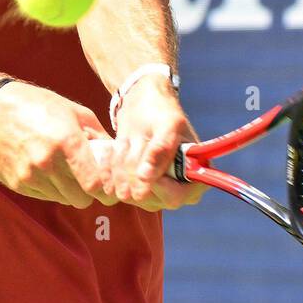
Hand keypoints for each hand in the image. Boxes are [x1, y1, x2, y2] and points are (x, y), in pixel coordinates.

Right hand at [0, 82, 118, 209]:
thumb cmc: (40, 105)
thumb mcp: (75, 112)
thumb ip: (99, 136)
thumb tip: (120, 156)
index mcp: (67, 141)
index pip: (94, 185)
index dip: (105, 190)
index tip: (108, 189)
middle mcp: (47, 162)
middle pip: (80, 199)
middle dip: (87, 191)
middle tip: (85, 179)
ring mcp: (29, 175)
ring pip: (62, 199)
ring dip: (67, 189)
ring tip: (62, 168)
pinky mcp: (16, 183)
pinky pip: (43, 195)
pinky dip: (48, 187)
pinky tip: (43, 168)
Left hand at [107, 76, 205, 211]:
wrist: (142, 105)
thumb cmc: (162, 111)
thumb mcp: (168, 124)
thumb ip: (161, 150)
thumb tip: (146, 178)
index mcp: (194, 179)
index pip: (174, 196)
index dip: (157, 186)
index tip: (143, 169)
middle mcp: (174, 191)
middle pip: (147, 197)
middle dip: (133, 169)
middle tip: (132, 142)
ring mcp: (151, 192)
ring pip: (126, 192)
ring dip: (120, 165)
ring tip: (125, 141)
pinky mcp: (131, 188)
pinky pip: (113, 188)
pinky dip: (108, 168)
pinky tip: (110, 150)